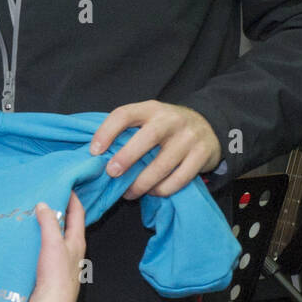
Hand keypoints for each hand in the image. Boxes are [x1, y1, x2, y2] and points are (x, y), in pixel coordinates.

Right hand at [27, 193, 85, 301]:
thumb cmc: (56, 274)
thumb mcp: (53, 243)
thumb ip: (49, 222)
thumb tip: (44, 204)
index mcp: (77, 241)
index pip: (78, 213)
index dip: (73, 197)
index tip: (65, 184)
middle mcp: (72, 250)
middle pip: (67, 225)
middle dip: (58, 210)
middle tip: (45, 196)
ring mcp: (62, 262)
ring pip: (55, 238)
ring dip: (47, 227)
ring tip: (32, 215)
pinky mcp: (50, 271)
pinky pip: (45, 250)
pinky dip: (38, 241)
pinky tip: (27, 240)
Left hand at [90, 100, 221, 199]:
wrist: (207, 126)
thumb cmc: (166, 127)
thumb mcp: (148, 118)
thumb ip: (128, 130)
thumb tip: (97, 155)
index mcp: (151, 108)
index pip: (125, 114)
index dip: (106, 132)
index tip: (94, 151)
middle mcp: (171, 120)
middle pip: (148, 137)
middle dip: (127, 157)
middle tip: (112, 173)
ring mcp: (189, 137)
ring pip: (163, 164)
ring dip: (142, 183)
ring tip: (129, 193)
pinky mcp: (202, 155)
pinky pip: (179, 179)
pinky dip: (162, 190)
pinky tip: (152, 192)